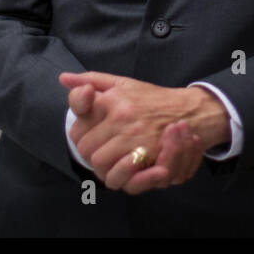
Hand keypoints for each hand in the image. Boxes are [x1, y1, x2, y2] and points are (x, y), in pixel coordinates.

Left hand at [60, 71, 226, 192]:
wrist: (189, 112)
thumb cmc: (152, 99)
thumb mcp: (122, 83)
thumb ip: (91, 81)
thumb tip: (63, 78)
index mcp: (112, 99)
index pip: (77, 127)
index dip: (80, 135)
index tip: (90, 133)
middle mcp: (121, 116)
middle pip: (85, 149)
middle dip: (91, 153)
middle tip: (104, 150)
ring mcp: (135, 136)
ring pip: (98, 164)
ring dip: (103, 166)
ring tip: (114, 160)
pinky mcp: (148, 154)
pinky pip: (118, 176)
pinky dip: (118, 176)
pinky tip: (124, 168)